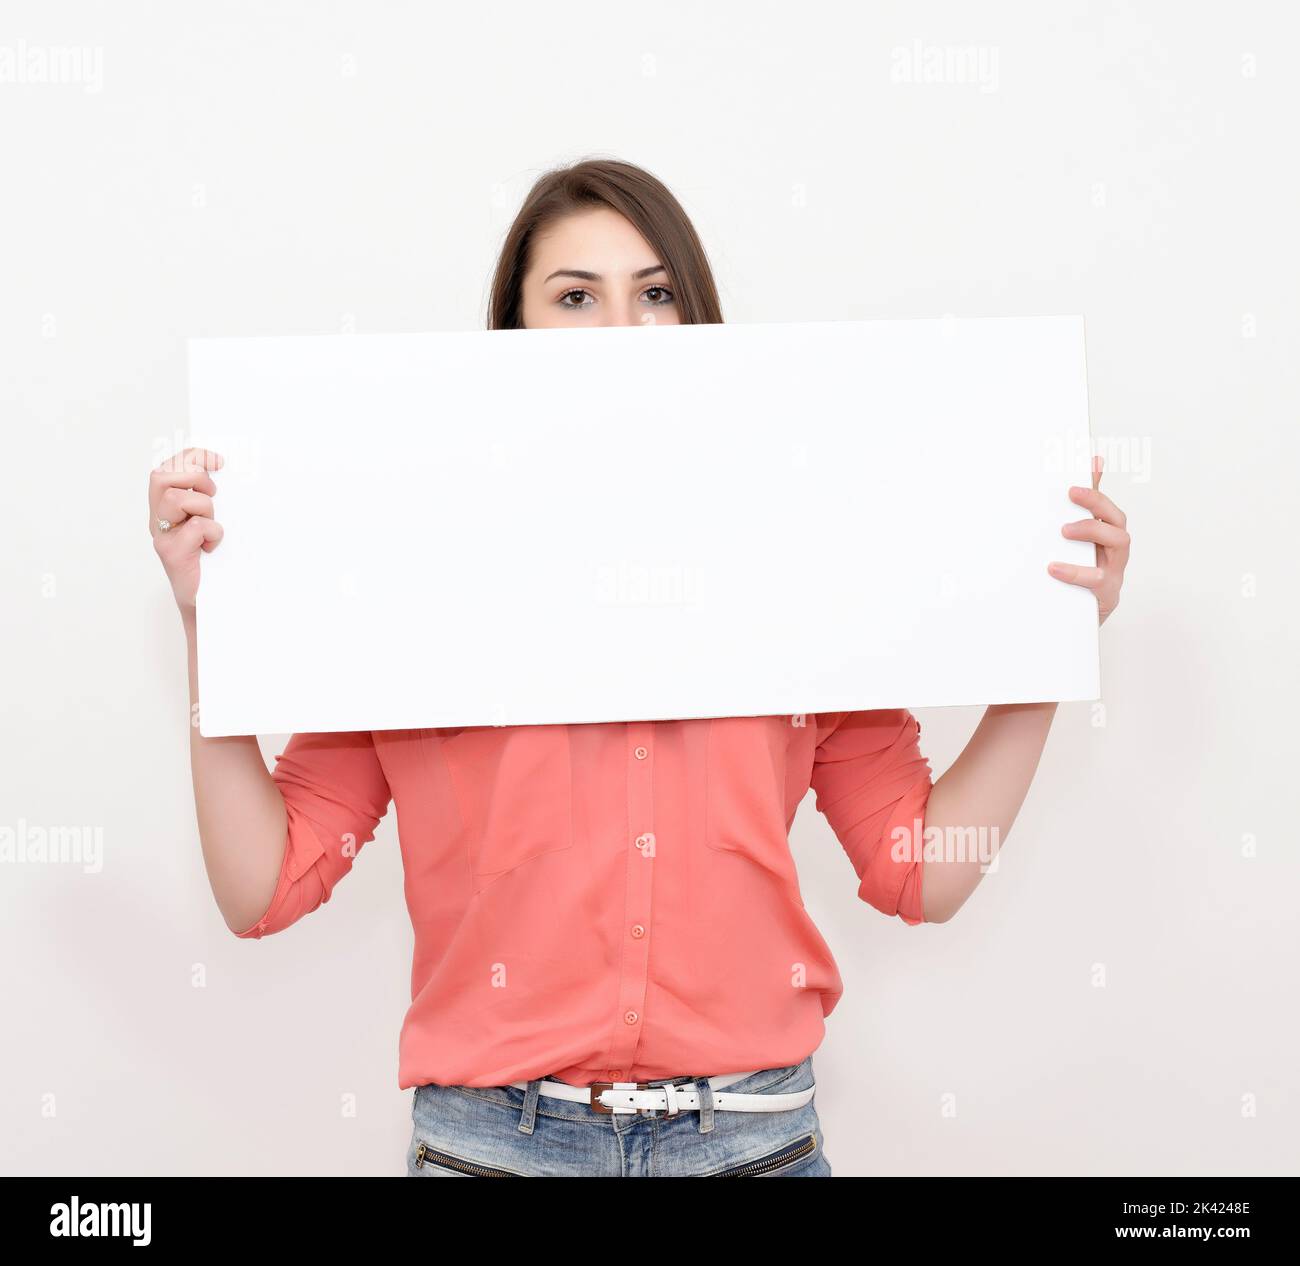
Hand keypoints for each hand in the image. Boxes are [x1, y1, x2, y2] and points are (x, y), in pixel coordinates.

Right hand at [149, 447, 223, 613]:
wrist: (207, 603)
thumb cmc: (211, 562)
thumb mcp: (211, 523)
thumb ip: (210, 501)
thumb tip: (227, 474)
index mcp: (166, 508)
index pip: (168, 468)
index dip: (191, 457)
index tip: (218, 462)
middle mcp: (159, 519)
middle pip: (161, 476)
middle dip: (194, 477)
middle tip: (214, 495)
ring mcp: (163, 536)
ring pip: (176, 497)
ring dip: (204, 506)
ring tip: (213, 524)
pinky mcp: (172, 553)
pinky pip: (195, 527)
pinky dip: (212, 532)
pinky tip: (212, 547)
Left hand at [1048, 454, 1128, 624]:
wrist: (1073, 624)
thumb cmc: (1075, 579)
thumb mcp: (1071, 549)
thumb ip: (1075, 516)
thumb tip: (1083, 472)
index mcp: (1105, 537)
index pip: (1106, 507)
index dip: (1098, 489)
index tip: (1082, 473)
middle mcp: (1115, 551)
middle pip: (1117, 520)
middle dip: (1097, 504)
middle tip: (1071, 495)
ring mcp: (1114, 572)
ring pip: (1120, 543)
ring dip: (1093, 530)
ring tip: (1064, 530)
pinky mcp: (1106, 595)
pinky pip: (1097, 581)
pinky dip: (1076, 573)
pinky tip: (1054, 568)